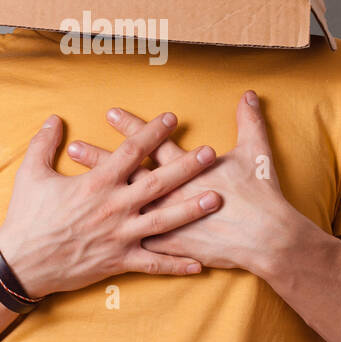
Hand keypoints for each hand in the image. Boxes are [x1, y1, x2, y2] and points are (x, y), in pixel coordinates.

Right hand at [0, 112, 222, 297]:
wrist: (20, 263)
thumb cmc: (25, 217)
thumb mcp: (29, 174)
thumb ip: (44, 143)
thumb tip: (55, 118)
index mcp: (96, 183)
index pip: (131, 152)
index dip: (152, 132)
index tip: (172, 118)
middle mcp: (114, 207)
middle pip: (157, 183)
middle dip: (186, 166)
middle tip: (210, 153)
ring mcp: (119, 236)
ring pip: (164, 222)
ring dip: (191, 210)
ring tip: (215, 198)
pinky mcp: (119, 261)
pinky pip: (153, 264)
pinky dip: (176, 265)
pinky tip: (199, 264)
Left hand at [66, 92, 309, 276]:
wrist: (266, 238)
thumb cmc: (260, 196)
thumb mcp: (257, 153)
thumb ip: (249, 122)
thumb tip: (250, 95)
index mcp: (185, 169)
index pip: (151, 143)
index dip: (131, 127)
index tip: (110, 114)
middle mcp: (169, 194)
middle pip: (127, 173)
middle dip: (99, 160)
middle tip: (75, 147)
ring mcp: (166, 222)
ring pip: (123, 208)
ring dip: (99, 198)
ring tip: (74, 189)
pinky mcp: (170, 246)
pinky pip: (138, 244)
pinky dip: (116, 239)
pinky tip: (94, 237)